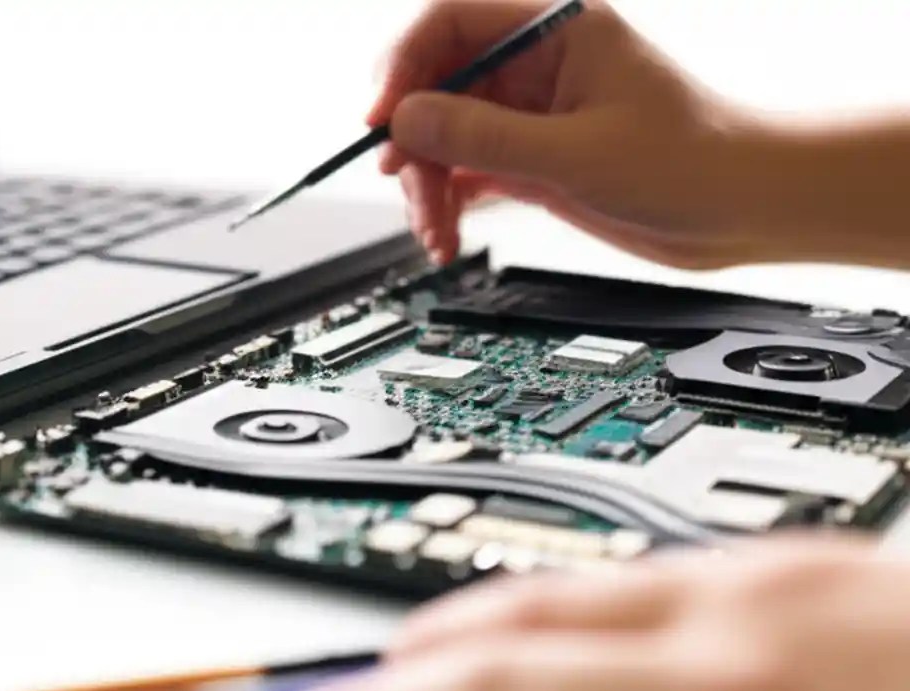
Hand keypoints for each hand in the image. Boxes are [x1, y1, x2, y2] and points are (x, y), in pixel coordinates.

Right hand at [282, 536, 909, 690]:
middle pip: (519, 625)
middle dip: (409, 670)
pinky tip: (584, 648)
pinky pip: (666, 580)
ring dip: (494, 636)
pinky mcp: (836, 571)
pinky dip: (589, 616)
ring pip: (588, 590)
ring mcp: (796, 583)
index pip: (499, 688)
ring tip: (430, 671)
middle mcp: (752, 619)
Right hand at [371, 0, 764, 268]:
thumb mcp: (578, 154)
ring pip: (442, 135)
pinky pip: (464, 171)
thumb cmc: (693, 161)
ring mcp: (528, 112)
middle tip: (407, 186)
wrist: (743, 210)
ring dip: (427, 185)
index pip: (448, 22)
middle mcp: (534, 63)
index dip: (401, 66)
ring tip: (436, 231)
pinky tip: (449, 233)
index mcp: (554, 27)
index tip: (382, 120)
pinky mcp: (528, 157)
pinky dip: (448, 204)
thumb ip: (486, 137)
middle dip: (413, 141)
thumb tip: (407, 122)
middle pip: (433, 84)